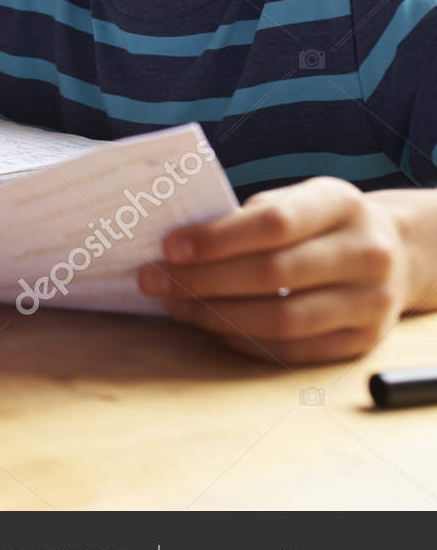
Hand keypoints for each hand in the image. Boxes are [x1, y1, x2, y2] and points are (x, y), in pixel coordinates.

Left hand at [136, 177, 416, 363]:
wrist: (396, 253)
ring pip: (282, 319)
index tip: (167, 248)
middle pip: (273, 274)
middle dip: (202, 280)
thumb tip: (174, 245)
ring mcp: (370, 302)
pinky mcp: (361, 341)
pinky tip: (212, 326)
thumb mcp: (297, 200)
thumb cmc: (321, 223)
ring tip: (174, 305)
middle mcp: (364, 253)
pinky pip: (292, 349)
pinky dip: (244, 340)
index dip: (216, 238)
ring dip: (216, 316)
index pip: (274, 223)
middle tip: (153, 280)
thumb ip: (248, 218)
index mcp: (340, 205)